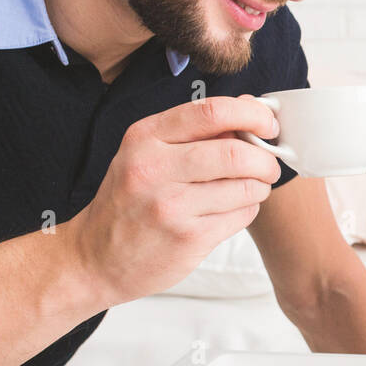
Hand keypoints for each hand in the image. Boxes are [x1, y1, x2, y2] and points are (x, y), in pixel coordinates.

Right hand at [62, 94, 282, 306]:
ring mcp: (170, 206)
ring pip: (245, 186)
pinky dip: (248, 209)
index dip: (252, 115)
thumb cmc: (129, 200)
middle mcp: (154, 168)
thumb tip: (250, 108)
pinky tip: (233, 209)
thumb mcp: (147, 153)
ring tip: (252, 187)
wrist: (95, 257)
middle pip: (235, 152)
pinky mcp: (187, 238)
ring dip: (260, 186)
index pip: (212, 112)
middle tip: (270, 164)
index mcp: (145, 137)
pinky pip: (241, 215)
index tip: (268, 124)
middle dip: (265, 158)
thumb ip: (195, 130)